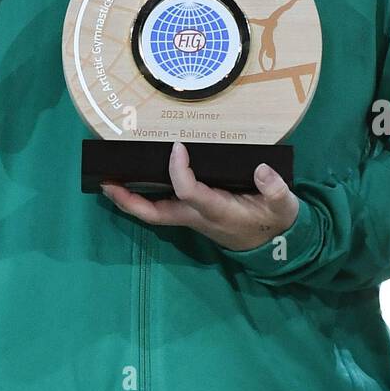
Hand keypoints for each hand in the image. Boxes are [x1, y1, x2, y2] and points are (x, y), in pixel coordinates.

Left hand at [100, 141, 299, 251]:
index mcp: (218, 211)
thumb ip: (276, 189)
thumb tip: (263, 170)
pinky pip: (160, 208)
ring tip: (110, 177)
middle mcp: (198, 217)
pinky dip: (143, 197)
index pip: (189, 193)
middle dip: (128, 200)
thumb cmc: (275, 221)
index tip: (177, 146)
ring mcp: (191, 218)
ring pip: (153, 213)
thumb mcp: (283, 206)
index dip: (179, 171)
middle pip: (154, 214)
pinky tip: (134, 179)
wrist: (275, 245)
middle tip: (106, 181)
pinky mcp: (191, 215)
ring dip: (129, 198)